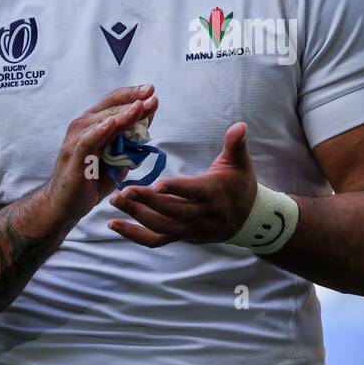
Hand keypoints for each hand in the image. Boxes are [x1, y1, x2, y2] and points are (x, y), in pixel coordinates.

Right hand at [46, 85, 158, 225]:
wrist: (65, 204)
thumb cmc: (92, 179)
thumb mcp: (117, 158)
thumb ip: (130, 140)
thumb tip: (148, 121)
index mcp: (93, 123)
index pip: (113, 101)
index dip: (131, 94)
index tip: (151, 90)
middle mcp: (83, 126)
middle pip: (111, 108)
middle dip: (134, 102)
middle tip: (152, 98)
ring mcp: (77, 140)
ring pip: (102, 121)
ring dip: (123, 114)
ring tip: (140, 107)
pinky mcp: (75, 157)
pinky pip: (88, 141)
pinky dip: (99, 131)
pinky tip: (111, 124)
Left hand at [108, 121, 256, 247]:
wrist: (249, 220)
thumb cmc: (241, 186)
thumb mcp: (241, 164)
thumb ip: (236, 144)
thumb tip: (239, 125)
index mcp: (213, 193)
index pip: (192, 192)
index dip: (175, 189)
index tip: (155, 185)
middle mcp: (201, 215)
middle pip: (171, 211)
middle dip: (146, 202)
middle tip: (123, 191)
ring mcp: (190, 229)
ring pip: (160, 226)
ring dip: (136, 216)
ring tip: (115, 201)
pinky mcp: (182, 236)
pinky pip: (156, 240)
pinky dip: (134, 235)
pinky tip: (115, 225)